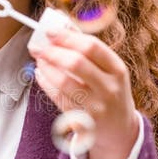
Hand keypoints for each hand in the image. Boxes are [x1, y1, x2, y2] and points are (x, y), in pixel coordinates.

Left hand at [30, 29, 138, 158]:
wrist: (119, 131)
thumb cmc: (110, 93)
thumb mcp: (111, 72)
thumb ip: (90, 51)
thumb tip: (64, 27)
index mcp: (118, 70)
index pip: (92, 47)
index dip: (68, 37)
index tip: (51, 32)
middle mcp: (109, 89)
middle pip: (76, 63)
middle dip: (52, 52)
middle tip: (38, 47)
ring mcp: (96, 107)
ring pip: (64, 82)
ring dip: (46, 68)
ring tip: (39, 59)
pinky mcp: (82, 121)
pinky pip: (58, 98)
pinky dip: (45, 83)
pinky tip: (41, 74)